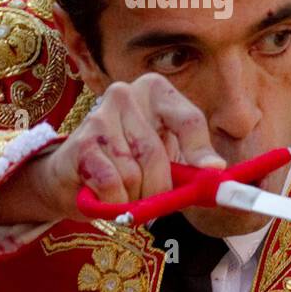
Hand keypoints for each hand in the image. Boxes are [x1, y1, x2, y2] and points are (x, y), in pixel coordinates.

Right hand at [36, 73, 225, 221]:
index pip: (189, 120)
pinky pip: (111, 183)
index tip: (213, 171)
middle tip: (151, 197)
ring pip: (134, 173)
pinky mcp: (80, 142)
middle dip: (158, 187)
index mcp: (156, 91)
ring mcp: (99, 116)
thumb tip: (217, 170)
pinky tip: (105, 195)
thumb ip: (195, 163)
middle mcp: (125, 94)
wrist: (73, 177)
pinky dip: (115, 200)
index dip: (201, 151)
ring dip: (133, 195)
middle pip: (157, 154)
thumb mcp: (170, 158)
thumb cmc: (131, 165)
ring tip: (124, 190)